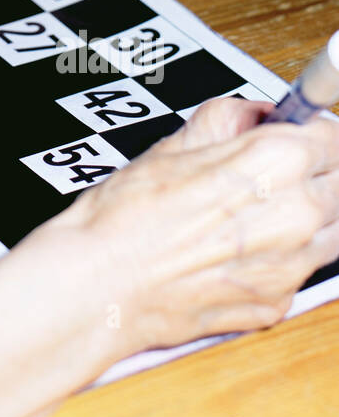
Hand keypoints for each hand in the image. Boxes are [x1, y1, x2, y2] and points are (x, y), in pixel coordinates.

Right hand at [53, 97, 338, 355]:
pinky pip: (303, 270)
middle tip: (275, 170)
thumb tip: (257, 113)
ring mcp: (293, 265)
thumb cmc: (126, 217)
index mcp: (275, 163)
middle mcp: (297, 215)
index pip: (333, 135)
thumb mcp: (174, 144)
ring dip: (311, 214)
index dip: (309, 130)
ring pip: (333, 229)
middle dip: (315, 171)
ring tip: (258, 211)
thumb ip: (228, 119)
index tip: (294, 132)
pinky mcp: (279, 302)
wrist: (102, 284)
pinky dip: (284, 257)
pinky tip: (241, 248)